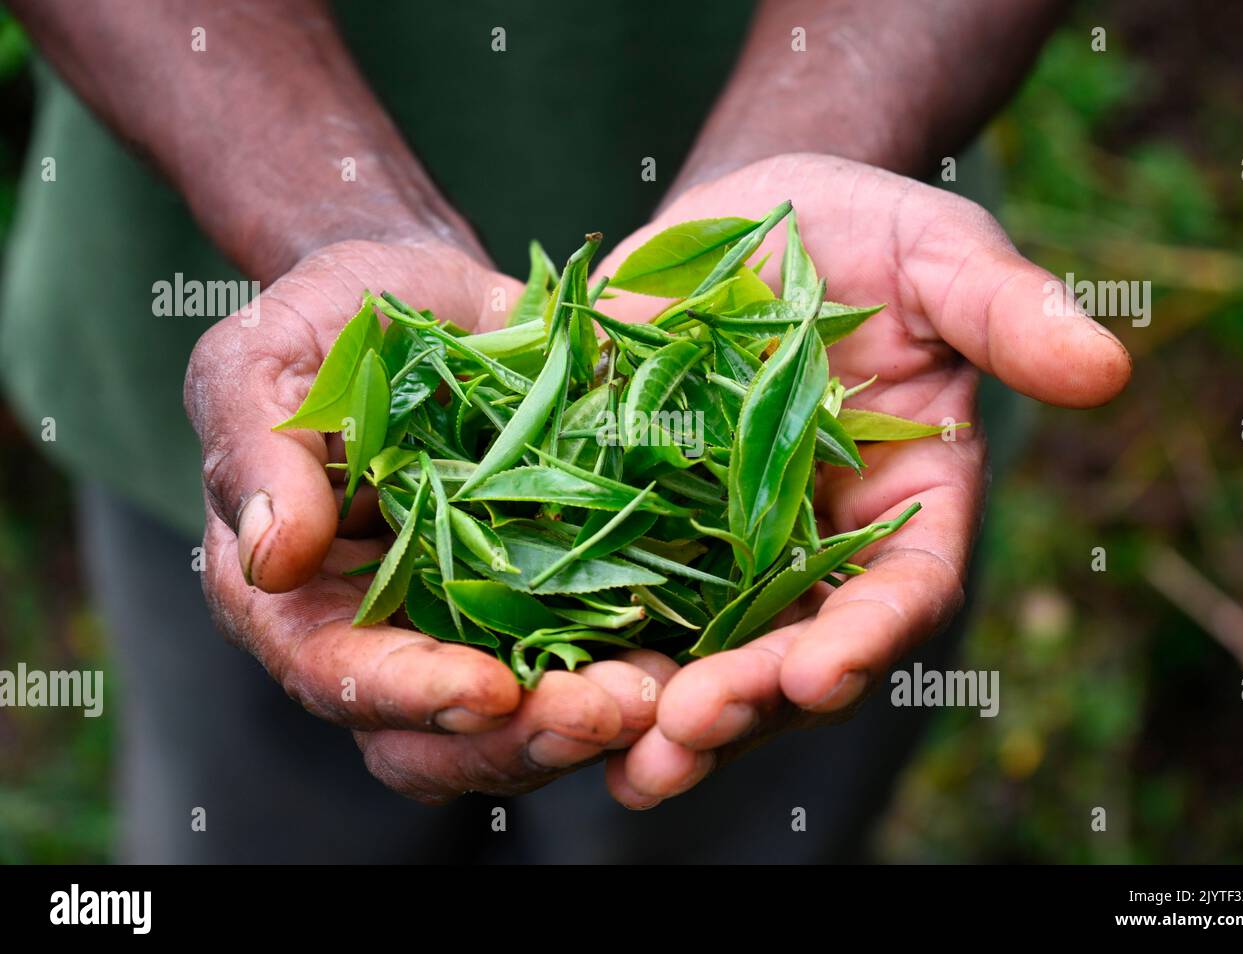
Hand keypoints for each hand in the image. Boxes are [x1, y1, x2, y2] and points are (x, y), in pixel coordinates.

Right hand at [184, 237, 674, 802]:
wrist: (428, 298)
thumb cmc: (330, 324)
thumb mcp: (266, 362)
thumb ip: (255, 454)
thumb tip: (269, 558)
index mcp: (297, 598)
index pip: (340, 676)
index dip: (412, 696)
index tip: (489, 692)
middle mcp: (386, 633)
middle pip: (440, 736)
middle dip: (521, 737)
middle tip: (607, 713)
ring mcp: (476, 622)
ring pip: (525, 719)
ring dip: (594, 721)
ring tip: (666, 696)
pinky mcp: (553, 593)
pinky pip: (595, 652)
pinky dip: (643, 663)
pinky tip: (696, 652)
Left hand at [595, 153, 1131, 806]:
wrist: (751, 217)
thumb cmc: (865, 229)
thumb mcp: (936, 251)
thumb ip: (1003, 310)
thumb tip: (1103, 371)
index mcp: (909, 504)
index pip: (902, 594)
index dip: (866, 639)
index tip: (820, 672)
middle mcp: (818, 548)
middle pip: (792, 652)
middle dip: (747, 700)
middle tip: (689, 734)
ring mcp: (724, 545)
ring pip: (705, 653)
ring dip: (667, 715)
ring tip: (626, 758)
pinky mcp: (640, 522)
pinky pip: (617, 598)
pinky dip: (592, 649)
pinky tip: (546, 694)